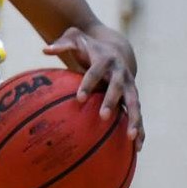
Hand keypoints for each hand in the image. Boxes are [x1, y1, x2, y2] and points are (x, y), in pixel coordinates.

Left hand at [44, 26, 142, 148]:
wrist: (116, 48)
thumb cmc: (89, 47)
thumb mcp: (75, 40)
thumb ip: (61, 44)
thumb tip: (46, 50)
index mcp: (106, 60)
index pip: (96, 72)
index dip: (88, 83)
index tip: (79, 98)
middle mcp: (121, 74)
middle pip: (118, 88)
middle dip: (111, 101)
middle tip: (103, 116)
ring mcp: (130, 86)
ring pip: (134, 104)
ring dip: (134, 120)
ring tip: (132, 138)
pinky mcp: (133, 98)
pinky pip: (137, 115)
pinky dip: (140, 129)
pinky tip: (138, 148)